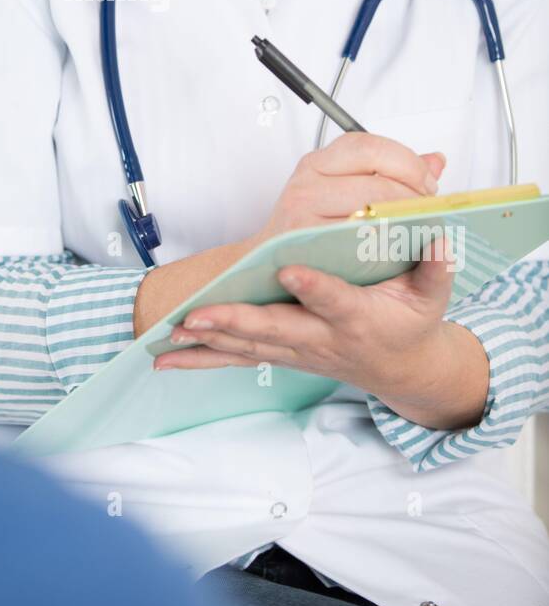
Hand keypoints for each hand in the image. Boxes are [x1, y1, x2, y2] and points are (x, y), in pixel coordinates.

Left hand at [154, 231, 461, 407]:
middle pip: (276, 331)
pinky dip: (200, 358)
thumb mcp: (432, 297)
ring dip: (209, 339)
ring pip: (248, 346)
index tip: (290, 270)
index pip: (335, 300)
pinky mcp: (280, 354)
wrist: (400, 369)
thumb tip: (441, 237)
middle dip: (237, 323)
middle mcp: (322, 338)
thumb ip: (436, 268)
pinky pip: (236, 358)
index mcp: (358, 318)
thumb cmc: (412, 323)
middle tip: (201, 315)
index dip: (315, 287)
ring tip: (172, 331)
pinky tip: (164, 357)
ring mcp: (297, 351)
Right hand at [255, 132, 445, 241]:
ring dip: (403, 225)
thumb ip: (395, 174)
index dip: (409, 165)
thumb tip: (436, 161)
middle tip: (427, 213)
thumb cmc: (316, 231)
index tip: (427, 185)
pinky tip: (392, 251)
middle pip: (379, 185)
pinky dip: (382, 248)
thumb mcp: (352, 191)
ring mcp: (303, 214)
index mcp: (320, 163)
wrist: (271, 271)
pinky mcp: (305, 244)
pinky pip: (358, 244)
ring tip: (414, 232)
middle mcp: (308, 183)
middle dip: (414, 200)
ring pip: (372, 215)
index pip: (372, 148)